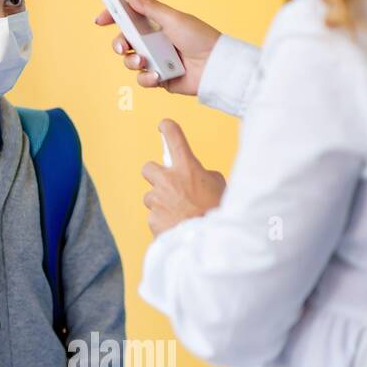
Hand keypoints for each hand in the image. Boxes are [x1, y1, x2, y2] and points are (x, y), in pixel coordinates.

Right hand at [94, 0, 220, 95]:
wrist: (215, 66)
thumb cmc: (200, 38)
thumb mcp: (171, 18)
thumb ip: (147, 6)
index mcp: (155, 24)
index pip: (128, 18)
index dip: (113, 17)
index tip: (101, 20)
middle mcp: (153, 42)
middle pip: (124, 41)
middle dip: (119, 44)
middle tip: (124, 47)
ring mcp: (155, 60)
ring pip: (129, 62)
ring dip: (134, 62)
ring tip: (146, 62)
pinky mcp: (158, 78)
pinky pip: (142, 79)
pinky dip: (148, 78)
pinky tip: (159, 75)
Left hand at [141, 120, 225, 235]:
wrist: (207, 240)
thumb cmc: (216, 212)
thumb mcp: (218, 186)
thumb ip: (204, 176)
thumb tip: (198, 176)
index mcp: (187, 168)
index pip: (174, 138)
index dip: (167, 129)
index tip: (164, 126)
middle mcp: (168, 180)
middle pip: (148, 168)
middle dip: (156, 175)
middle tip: (168, 185)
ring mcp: (157, 199)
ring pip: (150, 196)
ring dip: (160, 202)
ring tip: (179, 212)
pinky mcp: (152, 217)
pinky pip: (154, 216)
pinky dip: (163, 220)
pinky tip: (177, 225)